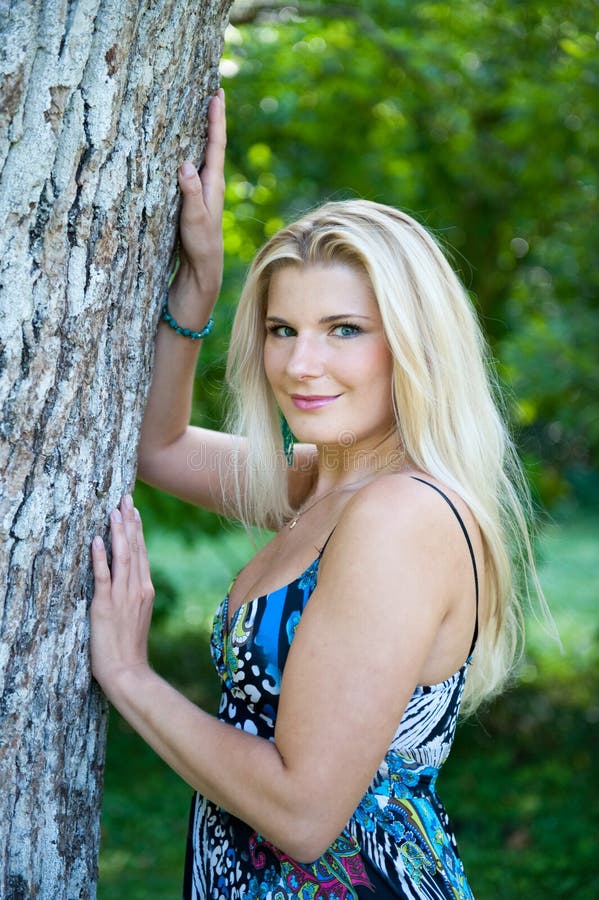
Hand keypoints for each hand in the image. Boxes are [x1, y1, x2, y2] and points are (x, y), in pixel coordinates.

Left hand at [90, 496, 154, 694]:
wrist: (128, 671)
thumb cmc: (129, 648)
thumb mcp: (136, 615)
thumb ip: (135, 595)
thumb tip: (130, 578)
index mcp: (145, 590)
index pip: (142, 553)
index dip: (137, 530)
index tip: (133, 509)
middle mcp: (137, 589)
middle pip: (135, 548)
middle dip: (129, 522)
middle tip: (124, 499)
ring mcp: (122, 596)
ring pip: (123, 556)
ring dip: (118, 532)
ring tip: (114, 511)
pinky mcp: (105, 605)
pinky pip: (103, 576)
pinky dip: (101, 557)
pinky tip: (97, 540)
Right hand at [174, 88, 225, 301]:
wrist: (202, 268)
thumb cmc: (199, 245)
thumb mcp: (193, 219)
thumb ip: (190, 192)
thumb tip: (185, 164)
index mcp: (213, 184)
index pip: (216, 145)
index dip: (216, 119)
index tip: (217, 94)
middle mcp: (211, 183)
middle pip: (213, 144)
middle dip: (213, 118)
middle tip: (214, 92)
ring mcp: (203, 190)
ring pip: (204, 154)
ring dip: (204, 132)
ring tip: (202, 110)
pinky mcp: (194, 198)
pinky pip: (195, 167)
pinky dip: (193, 151)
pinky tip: (186, 147)